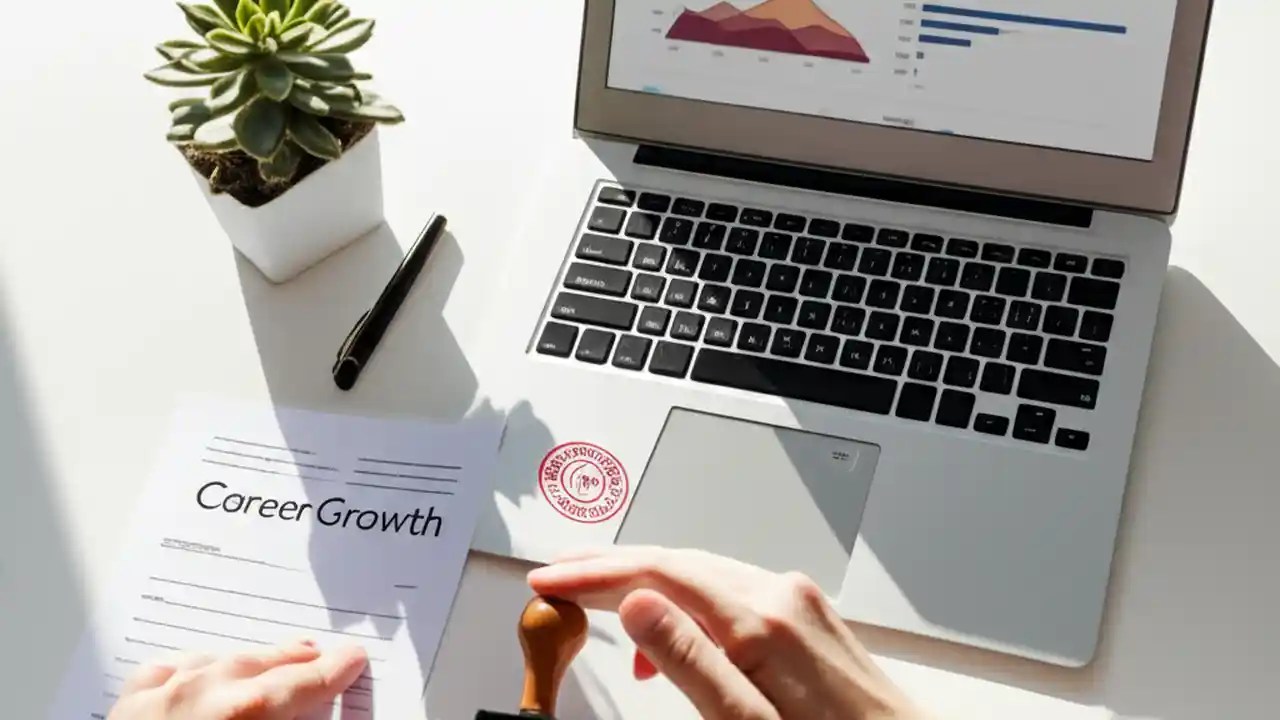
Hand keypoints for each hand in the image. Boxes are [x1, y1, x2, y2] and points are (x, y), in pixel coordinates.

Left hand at [107, 639, 366, 718]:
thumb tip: (311, 719)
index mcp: (245, 714)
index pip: (302, 685)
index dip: (332, 673)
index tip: (351, 660)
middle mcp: (201, 695)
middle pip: (262, 667)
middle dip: (293, 660)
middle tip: (318, 654)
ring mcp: (158, 698)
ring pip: (215, 663)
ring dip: (248, 661)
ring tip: (270, 657)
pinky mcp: (123, 710)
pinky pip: (164, 674)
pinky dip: (189, 668)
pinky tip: (198, 668)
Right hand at [527, 546, 929, 719]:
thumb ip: (689, 661)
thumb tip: (636, 603)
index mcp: (763, 619)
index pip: (659, 572)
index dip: (595, 573)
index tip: (551, 578)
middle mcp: (782, 594)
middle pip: (677, 561)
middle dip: (610, 567)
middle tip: (559, 576)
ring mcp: (797, 600)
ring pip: (700, 572)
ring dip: (644, 583)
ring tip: (596, 605)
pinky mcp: (804, 614)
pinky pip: (727, 591)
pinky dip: (683, 601)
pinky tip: (667, 638)